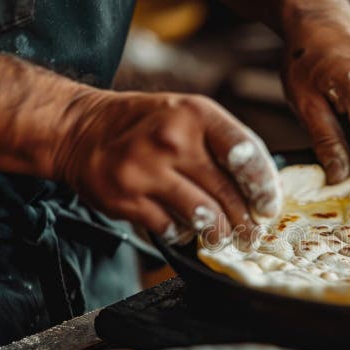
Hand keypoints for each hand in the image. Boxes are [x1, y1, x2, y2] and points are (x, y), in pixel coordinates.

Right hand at [54, 91, 282, 242]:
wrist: (80, 129)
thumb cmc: (147, 125)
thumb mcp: (189, 115)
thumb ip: (224, 146)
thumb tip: (263, 191)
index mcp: (196, 114)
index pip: (245, 155)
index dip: (263, 187)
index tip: (268, 207)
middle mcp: (172, 140)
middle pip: (227, 193)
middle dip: (245, 222)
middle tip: (251, 235)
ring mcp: (147, 171)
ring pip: (203, 216)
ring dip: (218, 233)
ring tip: (221, 236)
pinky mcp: (126, 199)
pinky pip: (171, 229)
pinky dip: (183, 234)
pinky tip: (184, 227)